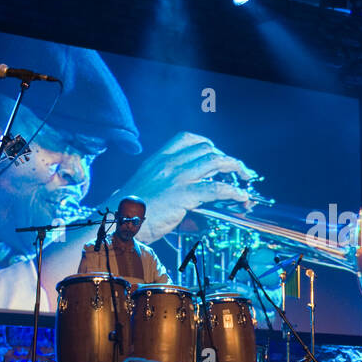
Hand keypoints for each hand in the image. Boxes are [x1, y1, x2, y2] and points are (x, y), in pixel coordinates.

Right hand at [107, 132, 258, 241]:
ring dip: (236, 168)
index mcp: (158, 159)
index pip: (187, 139)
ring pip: (216, 162)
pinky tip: (241, 196)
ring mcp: (177, 177)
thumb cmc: (128, 212)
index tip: (217, 154)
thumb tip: (193, 203)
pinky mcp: (184, 194)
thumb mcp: (147, 190)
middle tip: (239, 170)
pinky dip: (233, 191)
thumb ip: (168, 188)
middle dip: (228, 158)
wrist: (115, 222)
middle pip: (208, 149)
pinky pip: (216, 188)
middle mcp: (169, 163)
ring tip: (246, 179)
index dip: (208, 145)